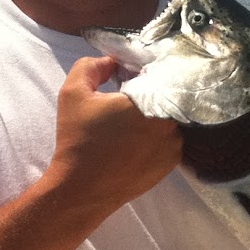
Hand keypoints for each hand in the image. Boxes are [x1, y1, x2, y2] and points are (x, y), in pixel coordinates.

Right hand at [48, 55, 182, 211]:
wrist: (83, 188)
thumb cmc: (78, 139)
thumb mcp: (74, 93)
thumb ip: (92, 66)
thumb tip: (113, 61)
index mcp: (150, 100)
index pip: (158, 74)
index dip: (144, 72)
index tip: (129, 75)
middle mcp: (170, 121)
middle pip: (166, 96)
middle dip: (151, 94)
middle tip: (130, 98)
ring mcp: (175, 144)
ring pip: (170, 118)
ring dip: (156, 115)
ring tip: (133, 121)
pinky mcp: (172, 163)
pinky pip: (171, 140)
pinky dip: (158, 136)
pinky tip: (138, 140)